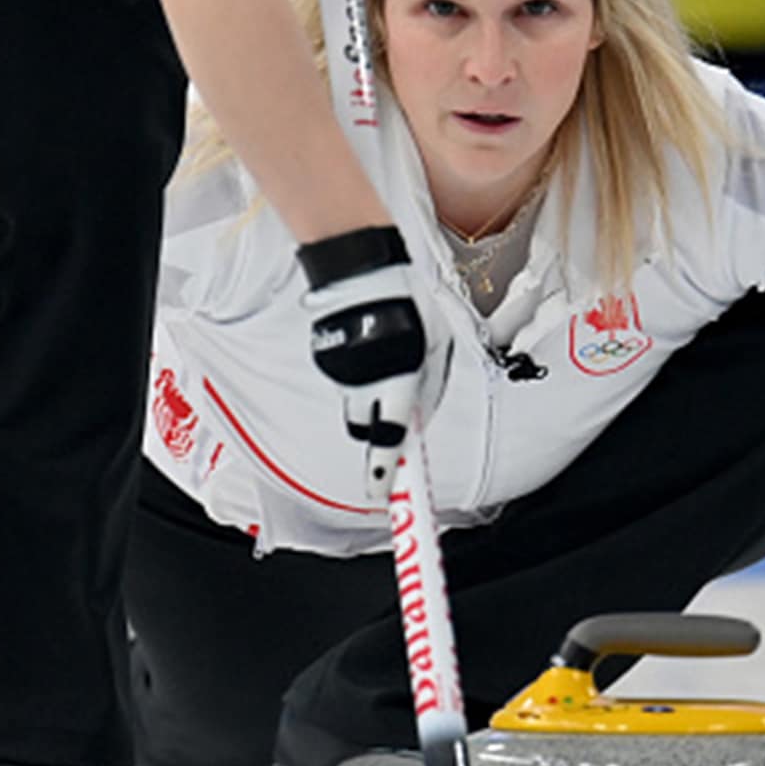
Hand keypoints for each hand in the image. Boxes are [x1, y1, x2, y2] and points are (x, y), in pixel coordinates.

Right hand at [298, 227, 435, 499]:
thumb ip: (429, 388)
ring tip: (388, 357)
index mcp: (397, 380)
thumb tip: (419, 423)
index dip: (384, 471)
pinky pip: (344, 381)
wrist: (362, 268)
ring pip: (352, 405)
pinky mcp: (327, 360)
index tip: (381, 496)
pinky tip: (371, 345)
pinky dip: (357, 375)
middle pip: (364, 430)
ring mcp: (340, 372)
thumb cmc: (408, 305)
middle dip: (377, 429)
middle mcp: (363, 382)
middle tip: (394, 406)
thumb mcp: (437, 348)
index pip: (389, 438)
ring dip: (368, 398)